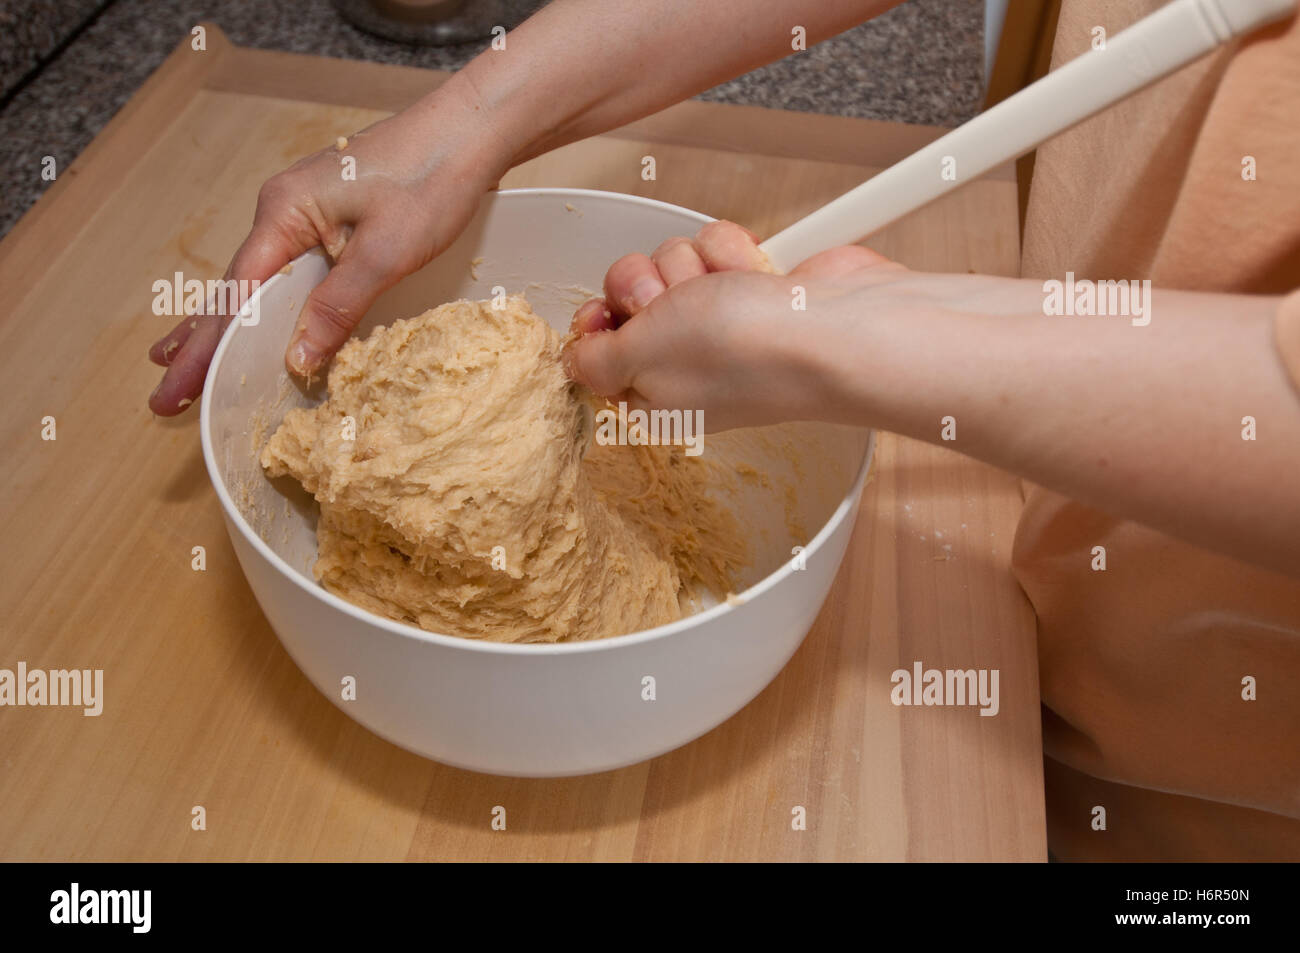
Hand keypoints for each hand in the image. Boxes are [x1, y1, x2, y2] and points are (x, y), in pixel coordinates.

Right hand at [147, 82, 505, 414]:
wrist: (469, 130)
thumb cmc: (431, 179)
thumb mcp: (386, 251)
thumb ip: (339, 304)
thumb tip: (297, 359)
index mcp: (284, 213)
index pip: (235, 294)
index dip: (208, 349)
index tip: (179, 391)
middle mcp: (283, 209)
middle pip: (234, 289)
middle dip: (200, 345)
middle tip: (166, 398)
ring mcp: (305, 210)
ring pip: (256, 280)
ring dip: (223, 325)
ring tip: (181, 362)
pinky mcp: (331, 217)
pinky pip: (285, 270)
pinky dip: (262, 303)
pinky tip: (251, 318)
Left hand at [564, 220, 900, 430]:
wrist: (836, 329)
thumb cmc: (741, 351)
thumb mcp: (640, 360)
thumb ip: (594, 362)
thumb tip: (570, 362)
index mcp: (648, 395)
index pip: (596, 344)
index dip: (597, 320)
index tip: (610, 314)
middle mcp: (680, 358)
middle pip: (629, 292)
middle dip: (650, 285)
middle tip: (682, 305)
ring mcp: (719, 319)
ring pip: (671, 260)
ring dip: (697, 267)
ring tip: (731, 292)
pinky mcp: (750, 282)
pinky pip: (714, 244)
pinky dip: (735, 253)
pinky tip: (759, 277)